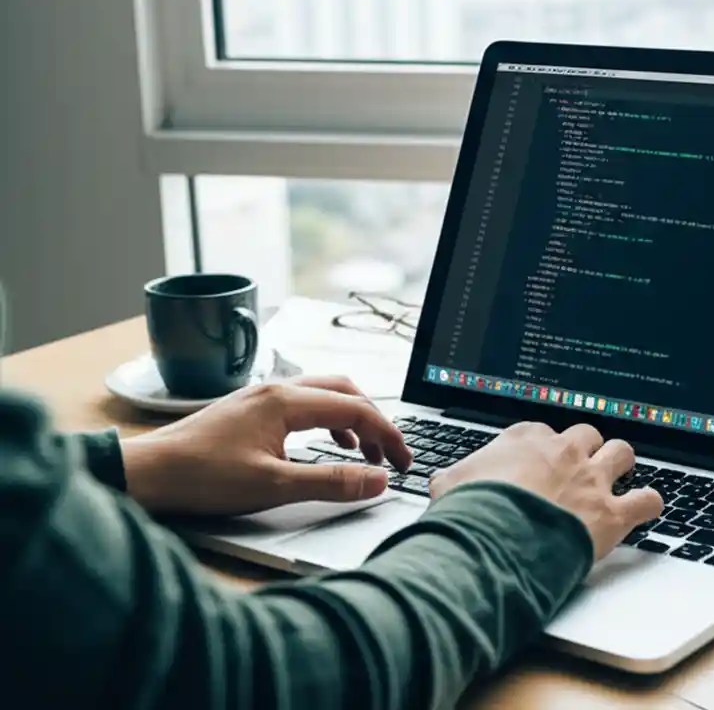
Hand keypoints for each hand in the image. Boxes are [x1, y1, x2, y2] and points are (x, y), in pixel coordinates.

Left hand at [120, 376, 411, 515]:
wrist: (147, 474)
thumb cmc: (202, 477)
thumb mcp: (274, 485)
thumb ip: (331, 481)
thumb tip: (377, 481)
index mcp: (286, 402)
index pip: (356, 409)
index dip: (388, 436)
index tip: (404, 463)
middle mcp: (276, 390)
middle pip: (345, 391)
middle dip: (375, 422)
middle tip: (391, 456)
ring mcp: (260, 398)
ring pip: (324, 395)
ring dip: (352, 420)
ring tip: (364, 453)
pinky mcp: (249, 411)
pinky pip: (302, 404)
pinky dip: (326, 421)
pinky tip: (326, 444)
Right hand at [430, 422, 662, 559]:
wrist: (494, 539)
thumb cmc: (470, 512)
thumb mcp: (447, 485)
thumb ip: (454, 479)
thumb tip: (445, 486)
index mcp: (525, 439)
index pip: (542, 432)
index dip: (542, 450)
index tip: (538, 463)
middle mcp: (564, 451)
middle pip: (587, 433)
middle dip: (585, 449)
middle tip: (578, 470)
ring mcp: (592, 479)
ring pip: (623, 452)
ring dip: (621, 464)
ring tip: (614, 479)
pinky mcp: (612, 513)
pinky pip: (648, 499)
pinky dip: (649, 503)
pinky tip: (645, 508)